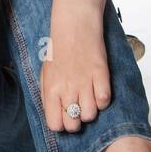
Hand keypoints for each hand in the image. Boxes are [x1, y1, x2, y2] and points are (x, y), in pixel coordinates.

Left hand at [40, 12, 111, 133]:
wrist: (75, 27)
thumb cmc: (58, 51)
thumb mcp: (45, 73)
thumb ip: (47, 95)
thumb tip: (53, 116)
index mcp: (50, 89)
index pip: (54, 124)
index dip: (60, 125)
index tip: (64, 118)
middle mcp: (66, 88)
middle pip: (73, 124)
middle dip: (76, 122)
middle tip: (77, 110)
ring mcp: (84, 82)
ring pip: (91, 115)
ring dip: (91, 111)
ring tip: (88, 99)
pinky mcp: (101, 75)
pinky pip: (105, 101)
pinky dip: (103, 100)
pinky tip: (97, 90)